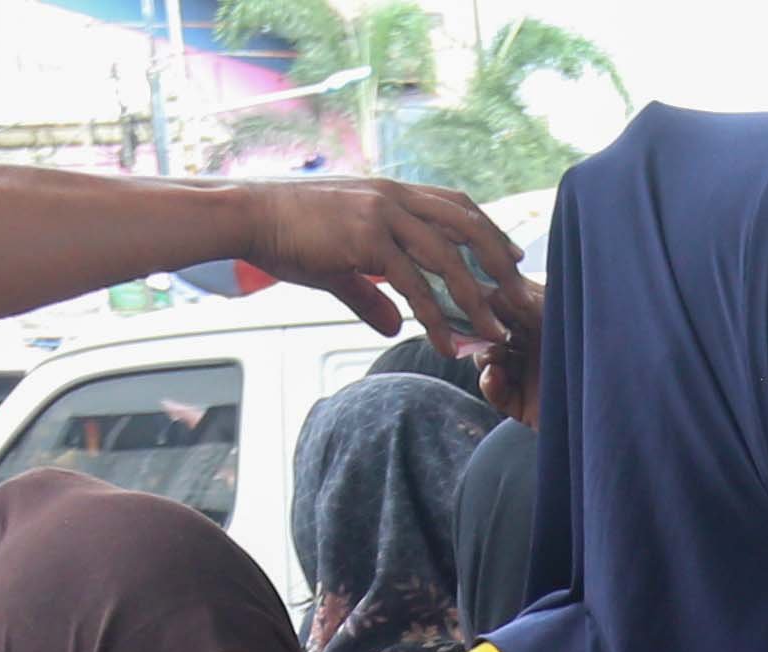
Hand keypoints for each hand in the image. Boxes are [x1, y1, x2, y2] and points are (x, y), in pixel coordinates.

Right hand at [233, 179, 532, 350]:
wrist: (249, 216)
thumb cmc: (287, 233)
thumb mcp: (339, 262)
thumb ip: (371, 293)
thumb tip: (395, 325)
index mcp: (390, 192)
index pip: (454, 204)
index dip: (487, 228)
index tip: (511, 254)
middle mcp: (393, 196)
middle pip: (465, 223)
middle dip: (498, 259)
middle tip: (519, 294)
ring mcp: (382, 214)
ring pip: (448, 256)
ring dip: (476, 298)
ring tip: (493, 332)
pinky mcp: (367, 239)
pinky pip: (414, 284)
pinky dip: (435, 317)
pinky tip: (445, 343)